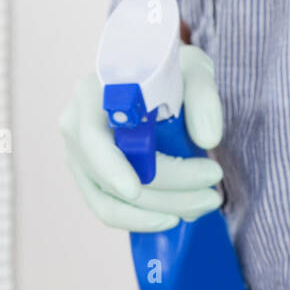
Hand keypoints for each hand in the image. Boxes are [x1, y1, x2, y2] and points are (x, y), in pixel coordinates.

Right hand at [60, 44, 224, 231]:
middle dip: (167, 194)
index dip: (111, 167)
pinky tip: (178, 215)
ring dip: (161, 211)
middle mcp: (76, 127)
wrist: (156, 81)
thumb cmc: (171, 72)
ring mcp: (79, 158)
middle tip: (214, 194)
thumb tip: (208, 138)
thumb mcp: (192, 70)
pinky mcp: (91, 180)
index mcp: (91, 94)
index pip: (93, 138)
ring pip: (112, 203)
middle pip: (112, 178)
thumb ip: (203, 97)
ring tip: (205, 204)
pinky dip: (145, 220)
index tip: (136, 189)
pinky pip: (112, 211)